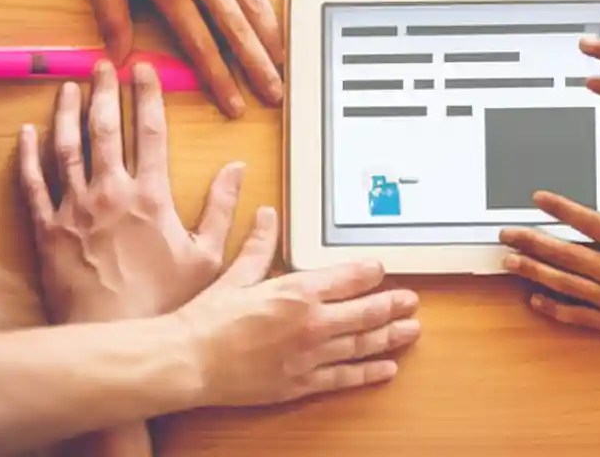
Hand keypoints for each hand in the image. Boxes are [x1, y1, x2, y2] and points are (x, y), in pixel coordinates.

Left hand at [18, 60, 243, 322]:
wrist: (114, 336)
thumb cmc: (164, 303)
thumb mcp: (209, 256)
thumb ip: (223, 209)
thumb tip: (236, 170)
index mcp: (151, 196)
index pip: (150, 131)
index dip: (147, 95)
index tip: (143, 69)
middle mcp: (110, 193)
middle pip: (105, 129)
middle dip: (104, 91)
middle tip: (102, 65)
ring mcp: (75, 210)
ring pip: (67, 148)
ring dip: (67, 113)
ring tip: (67, 86)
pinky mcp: (47, 231)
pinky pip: (32, 186)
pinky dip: (27, 157)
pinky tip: (26, 134)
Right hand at [172, 210, 421, 405]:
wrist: (187, 362)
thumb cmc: (207, 319)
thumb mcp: (236, 275)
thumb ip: (259, 246)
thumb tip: (268, 216)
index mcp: (297, 292)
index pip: (348, 278)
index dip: (370, 273)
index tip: (382, 270)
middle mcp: (311, 323)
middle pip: (365, 312)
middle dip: (393, 305)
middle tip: (412, 301)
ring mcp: (309, 356)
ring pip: (361, 344)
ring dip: (390, 337)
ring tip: (411, 330)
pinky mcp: (300, 383)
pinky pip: (344, 378)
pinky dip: (368, 373)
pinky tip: (387, 368)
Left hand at [498, 182, 599, 363]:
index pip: (590, 223)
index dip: (561, 209)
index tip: (539, 198)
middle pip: (566, 253)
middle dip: (532, 240)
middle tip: (506, 233)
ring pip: (564, 283)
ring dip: (534, 271)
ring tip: (509, 261)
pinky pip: (577, 315)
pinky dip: (553, 308)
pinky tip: (535, 301)